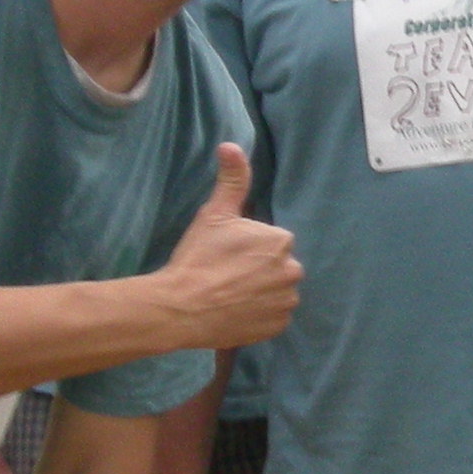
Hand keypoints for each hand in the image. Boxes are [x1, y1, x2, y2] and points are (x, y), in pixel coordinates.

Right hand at [157, 144, 301, 348]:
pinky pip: (273, 316)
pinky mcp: (277, 327)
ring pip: (277, 291)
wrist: (180, 307)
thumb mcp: (214, 214)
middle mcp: (292, 271)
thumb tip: (231, 146)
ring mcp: (286, 302)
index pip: (270, 242)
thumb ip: (232, 180)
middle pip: (277, 266)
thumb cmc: (197, 258)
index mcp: (281, 241)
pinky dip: (259, 314)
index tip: (225, 256)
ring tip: (228, 294)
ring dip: (260, 292)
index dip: (247, 248)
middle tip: (225, 275)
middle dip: (257, 270)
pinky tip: (235, 311)